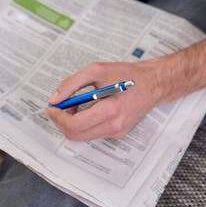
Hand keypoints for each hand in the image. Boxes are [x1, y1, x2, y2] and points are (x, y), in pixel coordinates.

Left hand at [44, 60, 162, 141]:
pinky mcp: (118, 134)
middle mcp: (114, 126)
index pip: (74, 125)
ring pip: (83, 136)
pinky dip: (84, 123)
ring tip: (76, 105)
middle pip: (75, 135)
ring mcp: (117, 132)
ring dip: (72, 123)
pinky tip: (89, 109)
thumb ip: (72, 83)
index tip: (51, 107)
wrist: (153, 83)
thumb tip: (55, 99)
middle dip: (62, 122)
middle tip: (59, 107)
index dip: (58, 118)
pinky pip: (93, 133)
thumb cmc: (127, 74)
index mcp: (110, 110)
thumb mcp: (97, 70)